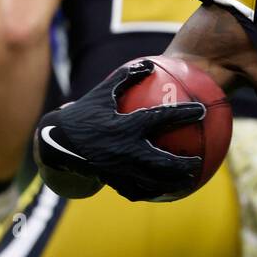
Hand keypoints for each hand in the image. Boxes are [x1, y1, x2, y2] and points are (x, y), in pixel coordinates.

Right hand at [34, 59, 204, 201]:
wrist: (55, 142)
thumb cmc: (83, 114)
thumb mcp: (102, 92)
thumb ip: (126, 77)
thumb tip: (150, 63)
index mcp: (124, 126)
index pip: (159, 118)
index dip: (182, 113)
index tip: (201, 110)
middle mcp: (123, 150)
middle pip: (161, 161)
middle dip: (183, 163)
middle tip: (199, 162)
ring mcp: (118, 169)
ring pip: (152, 181)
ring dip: (173, 182)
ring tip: (189, 180)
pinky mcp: (111, 181)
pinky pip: (136, 191)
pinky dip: (151, 192)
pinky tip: (164, 192)